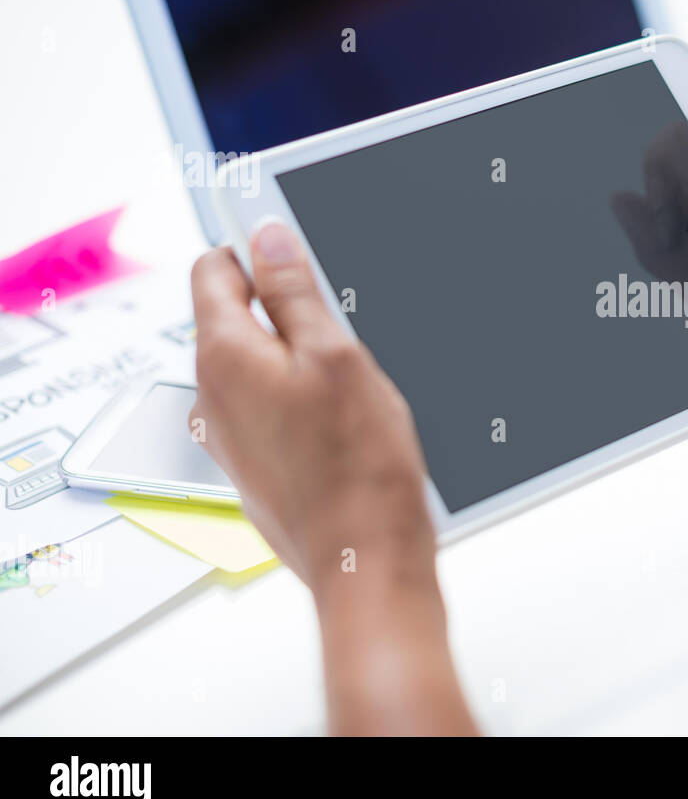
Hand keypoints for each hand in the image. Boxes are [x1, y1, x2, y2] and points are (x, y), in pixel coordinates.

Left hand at [189, 221, 434, 594]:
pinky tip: (344, 422)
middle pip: (235, 317)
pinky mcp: (251, 465)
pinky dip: (299, 400)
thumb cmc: (358, 468)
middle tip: (344, 331)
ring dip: (297, 358)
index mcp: (224, 356)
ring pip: (256, 365)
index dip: (257, 253)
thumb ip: (295, 293)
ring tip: (350, 386)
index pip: (214, 269)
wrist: (363, 558)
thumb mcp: (337, 356)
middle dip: (286, 311)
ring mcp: (227, 435)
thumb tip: (268, 240)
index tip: (298, 256)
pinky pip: (267, 407)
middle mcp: (211, 394)